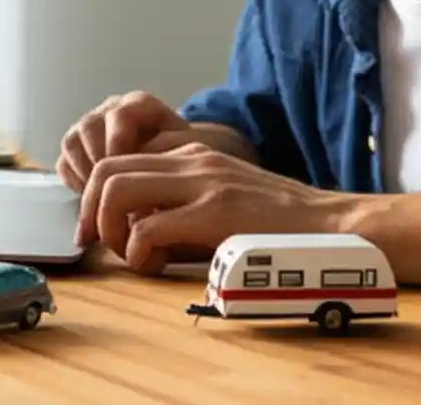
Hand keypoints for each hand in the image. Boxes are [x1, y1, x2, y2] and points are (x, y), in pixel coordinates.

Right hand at [55, 91, 196, 191]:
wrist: (178, 161)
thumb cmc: (185, 155)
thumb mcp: (190, 149)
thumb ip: (171, 156)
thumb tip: (144, 176)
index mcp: (138, 104)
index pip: (120, 115)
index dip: (120, 146)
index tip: (129, 176)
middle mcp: (110, 109)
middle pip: (89, 128)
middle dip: (100, 165)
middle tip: (112, 195)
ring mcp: (90, 127)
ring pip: (72, 143)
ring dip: (85, 174)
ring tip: (103, 201)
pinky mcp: (77, 148)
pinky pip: (64, 161)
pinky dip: (75, 182)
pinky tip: (95, 199)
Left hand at [75, 143, 360, 274]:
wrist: (331, 224)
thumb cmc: (276, 222)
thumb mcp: (221, 196)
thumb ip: (180, 201)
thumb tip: (134, 229)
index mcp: (191, 154)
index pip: (120, 159)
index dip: (99, 197)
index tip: (101, 230)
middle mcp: (191, 160)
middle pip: (106, 169)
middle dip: (89, 210)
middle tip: (98, 243)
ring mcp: (202, 183)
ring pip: (115, 189)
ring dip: (109, 228)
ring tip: (129, 254)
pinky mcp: (213, 213)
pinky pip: (146, 229)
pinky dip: (138, 254)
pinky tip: (157, 266)